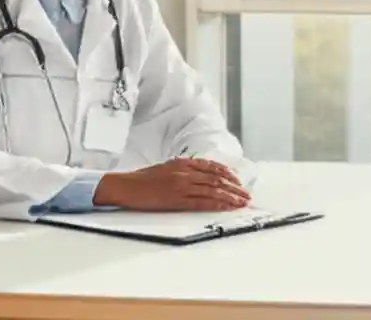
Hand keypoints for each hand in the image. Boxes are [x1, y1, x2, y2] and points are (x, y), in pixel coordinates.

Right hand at [94, 158, 251, 210]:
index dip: (228, 173)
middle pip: (216, 178)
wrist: (125, 186)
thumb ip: (183, 170)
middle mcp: (184, 172)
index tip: (237, 181)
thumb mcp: (165, 168)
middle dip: (234, 187)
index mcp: (182, 163)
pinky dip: (217, 204)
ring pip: (213, 190)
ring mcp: (181, 185)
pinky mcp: (176, 200)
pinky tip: (227, 207)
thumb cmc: (142, 179)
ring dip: (230, 196)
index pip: (211, 166)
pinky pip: (202, 202)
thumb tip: (200, 176)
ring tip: (242, 202)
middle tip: (246, 194)